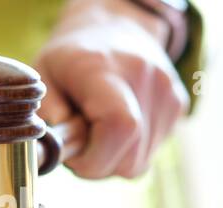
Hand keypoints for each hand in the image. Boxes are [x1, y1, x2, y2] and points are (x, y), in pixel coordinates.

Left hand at [36, 0, 189, 178]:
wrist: (115, 27)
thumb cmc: (71, 59)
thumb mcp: (43, 78)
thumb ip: (48, 117)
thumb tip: (60, 151)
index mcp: (104, 68)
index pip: (119, 127)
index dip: (93, 159)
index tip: (72, 154)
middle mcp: (144, 77)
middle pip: (130, 158)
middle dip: (99, 165)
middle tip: (81, 143)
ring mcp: (167, 92)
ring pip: (140, 163)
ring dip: (114, 159)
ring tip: (98, 130)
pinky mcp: (179, 105)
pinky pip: (151, 152)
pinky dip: (130, 150)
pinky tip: (117, 125)